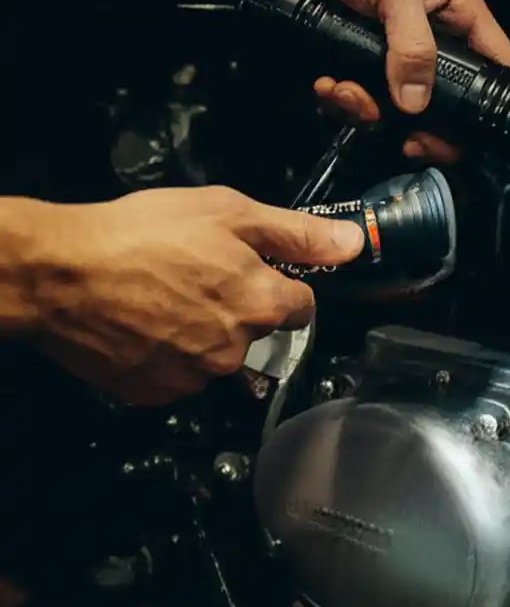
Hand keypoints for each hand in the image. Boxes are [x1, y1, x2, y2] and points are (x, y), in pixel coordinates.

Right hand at [25, 187, 363, 405]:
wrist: (59, 274)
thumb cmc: (142, 234)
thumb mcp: (227, 212)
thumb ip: (297, 233)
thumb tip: (353, 243)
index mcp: (262, 305)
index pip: (303, 305)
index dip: (281, 282)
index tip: (256, 269)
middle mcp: (237, 350)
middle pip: (259, 331)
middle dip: (239, 307)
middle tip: (196, 276)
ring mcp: (196, 377)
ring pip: (219, 356)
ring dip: (203, 333)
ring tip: (163, 298)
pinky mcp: (156, 394)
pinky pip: (179, 375)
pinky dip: (167, 355)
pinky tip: (143, 325)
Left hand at [252, 0, 509, 159]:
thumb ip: (412, 44)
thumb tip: (417, 100)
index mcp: (456, 11)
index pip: (495, 65)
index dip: (490, 102)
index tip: (464, 131)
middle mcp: (430, 36)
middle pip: (444, 101)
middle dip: (419, 124)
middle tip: (406, 137)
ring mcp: (393, 51)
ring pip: (396, 107)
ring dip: (368, 111)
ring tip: (346, 91)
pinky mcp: (358, 56)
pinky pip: (359, 95)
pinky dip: (341, 99)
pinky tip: (328, 83)